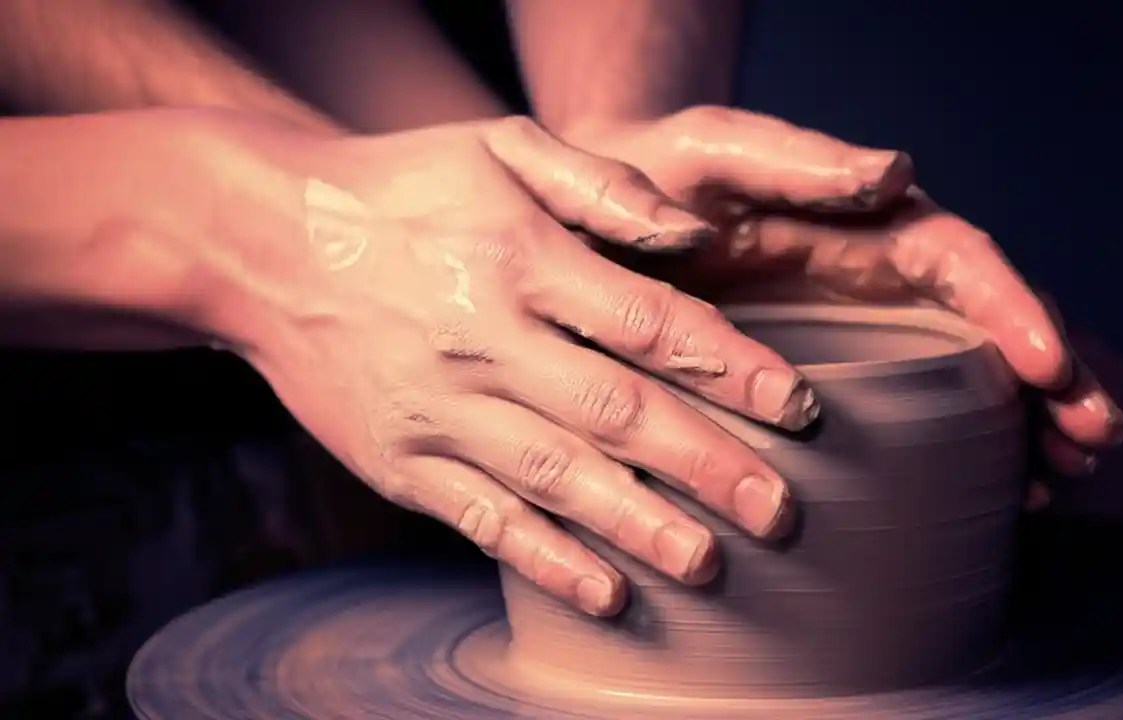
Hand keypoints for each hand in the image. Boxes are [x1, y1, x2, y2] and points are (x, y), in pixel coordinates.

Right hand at [205, 115, 815, 615]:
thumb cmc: (404, 192)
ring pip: (557, 479)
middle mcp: (484, 341)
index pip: (651, 323)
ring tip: (711, 564)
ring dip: (639, 527)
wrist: (264, 242)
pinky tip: (606, 594)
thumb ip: (603, 185)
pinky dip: (545, 562)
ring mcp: (439, 411)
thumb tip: (692, 237)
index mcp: (521, 259)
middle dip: (708, 465)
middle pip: (617, 414)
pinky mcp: (401, 463)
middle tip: (782, 511)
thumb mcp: (500, 146)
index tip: (801, 407)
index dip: (733, 368)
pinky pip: (483, 521)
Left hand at [562, 107, 1122, 502]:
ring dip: (1021, 426)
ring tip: (1060, 483)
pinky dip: (957, 453)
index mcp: (854, 219)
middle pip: (982, 326)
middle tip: (1092, 445)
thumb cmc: (642, 174)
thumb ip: (791, 159)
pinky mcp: (817, 379)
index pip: (955, 259)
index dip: (1011, 309)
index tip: (1051, 368)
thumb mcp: (708, 152)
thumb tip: (895, 170)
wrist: (576, 221)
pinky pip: (902, 416)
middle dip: (1048, 381)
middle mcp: (867, 277)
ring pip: (959, 377)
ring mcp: (847, 331)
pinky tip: (995, 495)